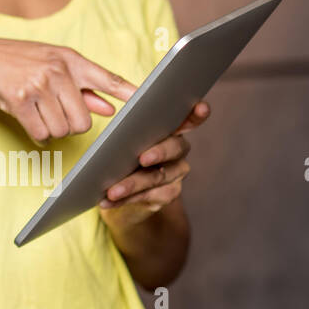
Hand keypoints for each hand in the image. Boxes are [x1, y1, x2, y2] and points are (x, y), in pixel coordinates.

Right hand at [0, 38, 137, 143]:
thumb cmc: (16, 63)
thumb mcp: (51, 67)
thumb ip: (82, 88)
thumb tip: (110, 108)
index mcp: (70, 59)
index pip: (109, 79)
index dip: (131, 95)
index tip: (151, 106)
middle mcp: (57, 70)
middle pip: (84, 121)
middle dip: (71, 125)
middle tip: (55, 114)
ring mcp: (38, 84)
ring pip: (63, 129)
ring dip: (52, 130)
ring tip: (38, 113)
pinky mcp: (20, 100)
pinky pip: (41, 133)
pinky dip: (36, 134)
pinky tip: (27, 119)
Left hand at [98, 100, 210, 229]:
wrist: (123, 192)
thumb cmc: (121, 155)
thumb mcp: (122, 140)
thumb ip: (126, 134)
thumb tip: (112, 137)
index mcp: (168, 130)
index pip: (188, 120)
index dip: (196, 115)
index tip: (201, 107)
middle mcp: (178, 150)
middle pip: (174, 149)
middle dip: (158, 152)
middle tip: (142, 158)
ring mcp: (175, 173)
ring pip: (157, 177)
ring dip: (131, 184)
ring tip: (111, 190)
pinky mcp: (167, 194)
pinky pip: (146, 196)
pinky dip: (124, 199)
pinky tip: (107, 201)